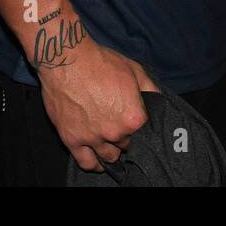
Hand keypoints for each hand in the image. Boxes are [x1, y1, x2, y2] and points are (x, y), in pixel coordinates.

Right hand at [38, 42, 159, 169]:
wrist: (67, 61)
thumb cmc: (101, 62)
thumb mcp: (135, 70)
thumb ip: (150, 90)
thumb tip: (158, 102)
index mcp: (133, 118)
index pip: (146, 133)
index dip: (142, 127)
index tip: (137, 122)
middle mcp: (115, 133)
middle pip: (128, 146)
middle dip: (127, 137)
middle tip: (122, 126)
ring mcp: (93, 139)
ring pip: (110, 157)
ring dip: (113, 151)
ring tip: (112, 143)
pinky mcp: (72, 140)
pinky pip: (87, 162)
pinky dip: (94, 164)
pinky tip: (99, 160)